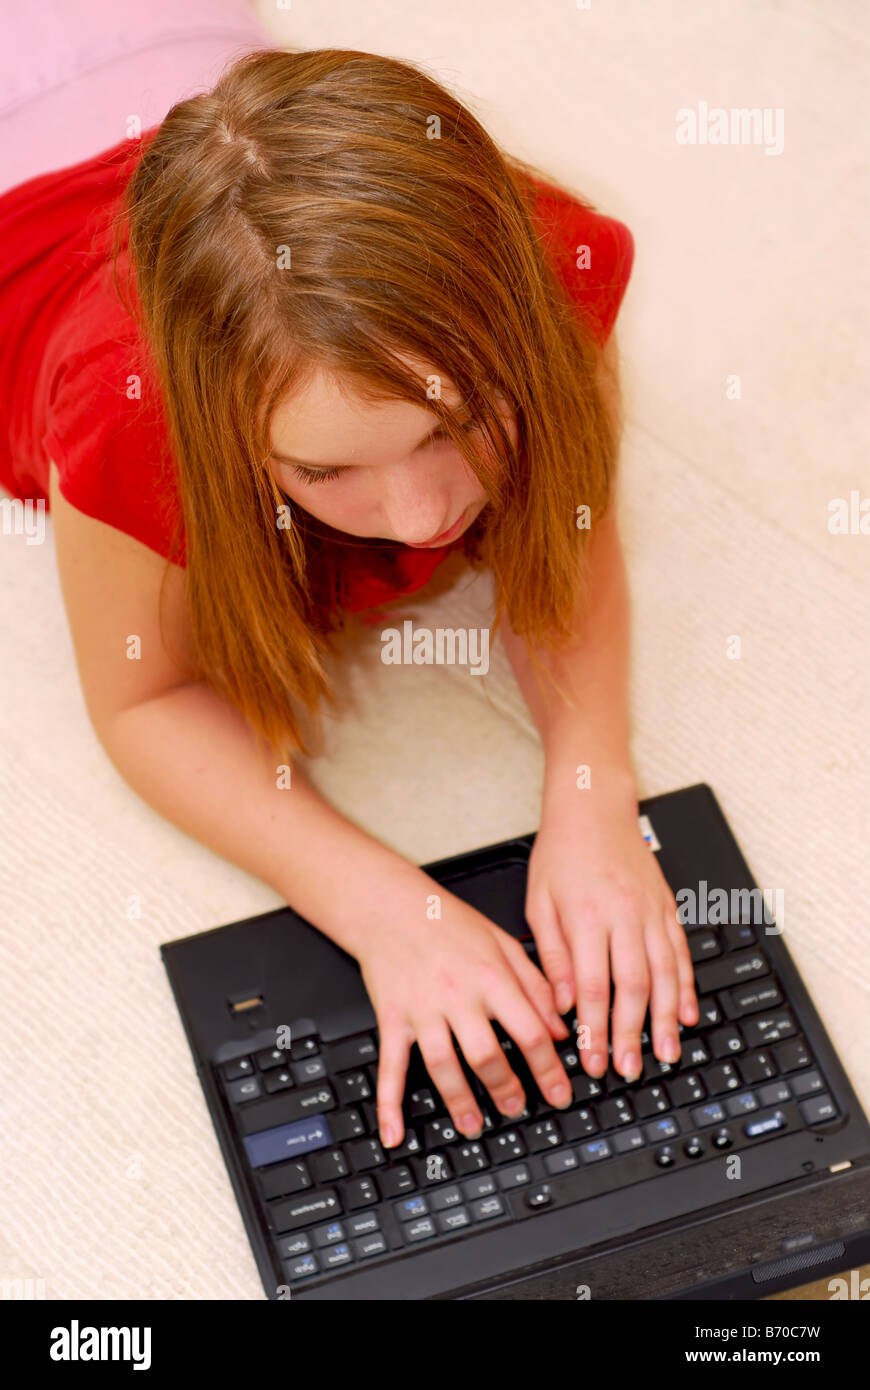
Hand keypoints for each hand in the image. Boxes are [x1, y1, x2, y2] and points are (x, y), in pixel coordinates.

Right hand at [355, 871, 573, 1149]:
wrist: (391, 907)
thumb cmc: (448, 922)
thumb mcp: (503, 943)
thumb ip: (535, 985)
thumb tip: (561, 1028)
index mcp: (490, 977)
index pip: (528, 1031)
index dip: (548, 1068)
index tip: (559, 1094)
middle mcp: (457, 996)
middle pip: (485, 1054)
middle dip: (505, 1089)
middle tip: (517, 1109)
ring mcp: (421, 1010)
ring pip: (443, 1065)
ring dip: (459, 1101)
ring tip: (472, 1125)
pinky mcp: (392, 1018)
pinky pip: (390, 1067)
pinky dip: (389, 1104)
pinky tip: (393, 1131)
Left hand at [525, 772, 698, 1081]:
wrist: (594, 808)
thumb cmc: (561, 852)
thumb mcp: (538, 901)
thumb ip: (551, 954)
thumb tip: (560, 1003)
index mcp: (587, 916)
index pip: (592, 986)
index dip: (595, 1029)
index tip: (593, 1059)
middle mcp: (624, 916)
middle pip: (633, 987)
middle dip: (632, 1034)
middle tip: (628, 1068)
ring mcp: (651, 912)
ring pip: (665, 974)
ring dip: (666, 1019)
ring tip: (666, 1054)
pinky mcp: (667, 907)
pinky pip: (681, 953)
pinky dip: (687, 986)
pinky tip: (687, 1013)